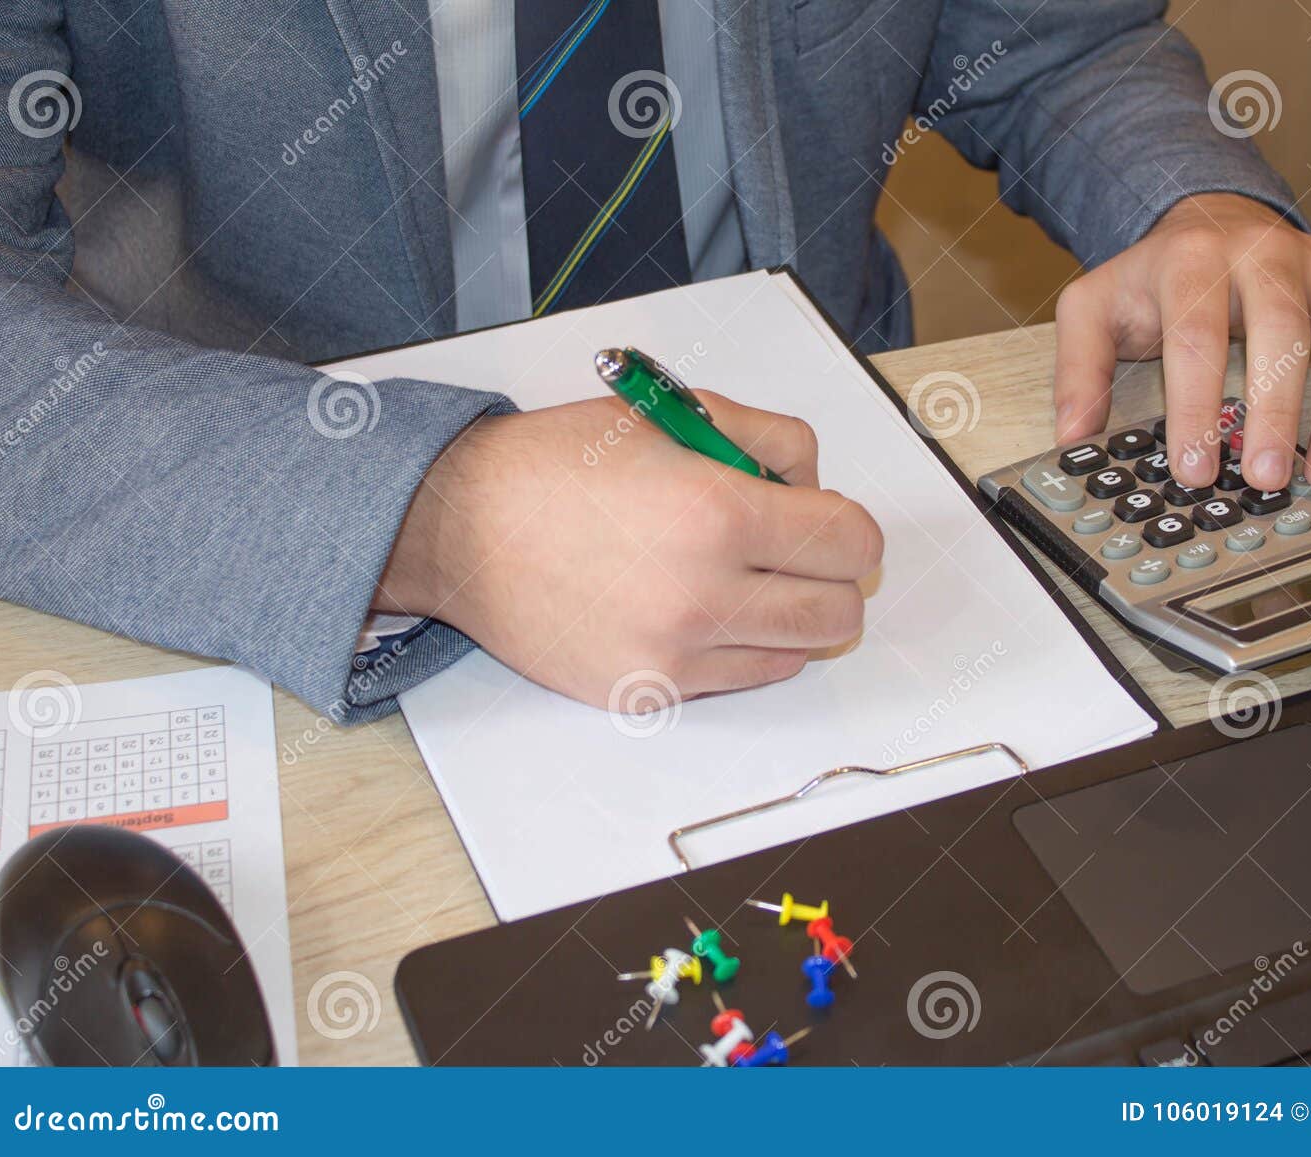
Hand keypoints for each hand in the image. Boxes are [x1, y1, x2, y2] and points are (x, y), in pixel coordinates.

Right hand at [375, 394, 883, 708]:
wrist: (459, 528)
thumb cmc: (556, 466)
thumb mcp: (671, 414)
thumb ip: (766, 439)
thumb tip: (815, 485)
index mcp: (717, 515)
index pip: (851, 543)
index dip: (849, 526)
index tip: (826, 519)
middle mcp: (704, 595)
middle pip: (840, 612)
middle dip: (832, 577)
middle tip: (796, 553)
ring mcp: (676, 654)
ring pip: (798, 653)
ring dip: (790, 616)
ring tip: (742, 578)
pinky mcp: (649, 690)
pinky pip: (743, 678)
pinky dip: (743, 647)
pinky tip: (703, 608)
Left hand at [1052, 193, 1310, 491]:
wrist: (1209, 218)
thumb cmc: (1153, 278)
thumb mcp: (1092, 309)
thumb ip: (1078, 370)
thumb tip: (1074, 437)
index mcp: (1192, 257)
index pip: (1195, 336)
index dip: (1195, 407)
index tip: (1194, 468)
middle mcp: (1263, 252)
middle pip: (1281, 328)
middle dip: (1276, 410)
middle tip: (1264, 478)